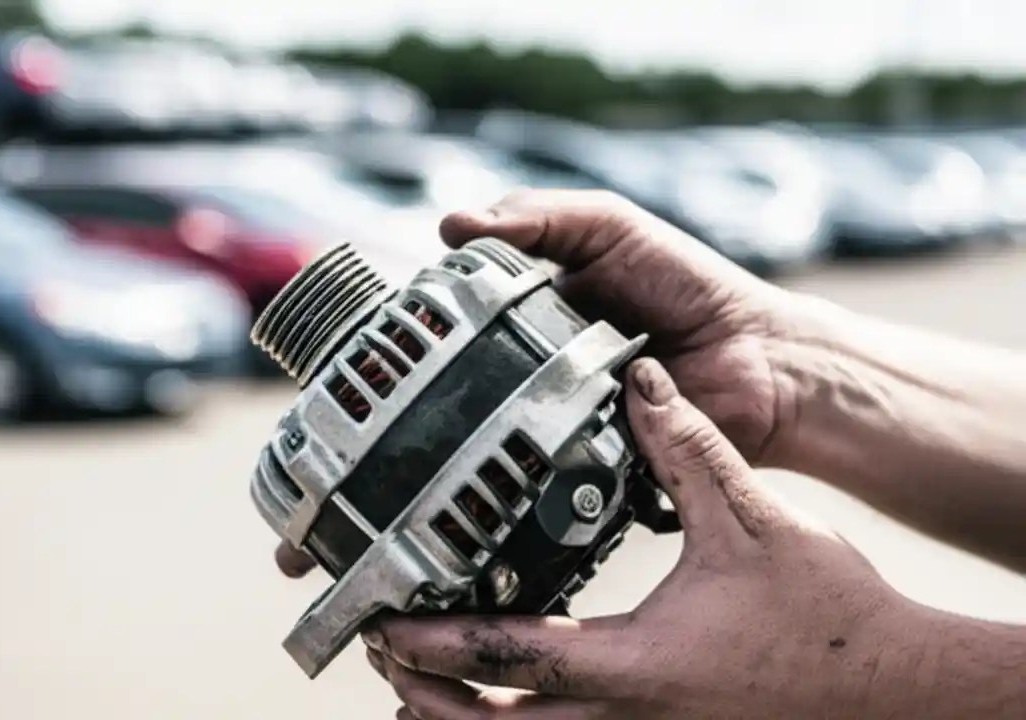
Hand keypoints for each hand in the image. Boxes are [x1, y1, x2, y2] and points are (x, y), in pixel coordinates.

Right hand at [275, 189, 801, 578]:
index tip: (315, 408)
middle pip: (419, 436)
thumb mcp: (607, 228)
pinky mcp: (574, 481)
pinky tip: (431, 562)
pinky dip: (474, 537)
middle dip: (355, 481)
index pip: (420, 352)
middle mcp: (513, 389)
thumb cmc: (688, 286)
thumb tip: (450, 226)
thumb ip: (537, 220)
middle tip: (304, 518)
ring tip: (342, 554)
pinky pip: (517, 511)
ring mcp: (539, 439)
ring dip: (398, 522)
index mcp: (510, 328)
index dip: (365, 381)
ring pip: (454, 485)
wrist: (766, 365)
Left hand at [362, 358, 924, 719]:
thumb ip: (687, 449)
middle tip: (385, 651)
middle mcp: (627, 719)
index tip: (383, 623)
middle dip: (424, 697)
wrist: (894, 688)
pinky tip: (499, 702)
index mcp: (636, 663)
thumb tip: (641, 381)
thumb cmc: (829, 617)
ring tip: (415, 681)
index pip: (508, 657)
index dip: (434, 641)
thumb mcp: (754, 519)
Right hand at [442, 189, 799, 463]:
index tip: (427, 293)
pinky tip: (541, 404)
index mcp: (536, 297)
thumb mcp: (609, 227)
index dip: (444, 294)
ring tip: (510, 365)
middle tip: (452, 335)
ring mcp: (552, 398)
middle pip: (469, 351)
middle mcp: (536, 349)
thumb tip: (452, 225)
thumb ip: (539, 217)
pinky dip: (535, 423)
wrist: (756, 360)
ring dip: (499, 383)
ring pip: (495, 399)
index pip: (468, 295)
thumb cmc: (688, 284)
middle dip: (461, 343)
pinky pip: (534, 441)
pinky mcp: (571, 443)